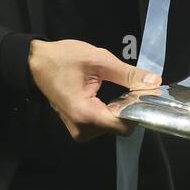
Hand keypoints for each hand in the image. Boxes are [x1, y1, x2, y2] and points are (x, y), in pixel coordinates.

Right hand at [28, 39, 159, 141]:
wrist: (35, 63)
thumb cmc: (63, 58)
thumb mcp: (99, 60)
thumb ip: (128, 74)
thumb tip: (155, 82)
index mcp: (85, 114)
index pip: (124, 125)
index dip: (139, 109)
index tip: (148, 92)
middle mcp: (82, 130)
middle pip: (120, 127)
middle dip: (133, 107)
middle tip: (139, 86)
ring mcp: (79, 131)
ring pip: (113, 126)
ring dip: (124, 109)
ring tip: (126, 89)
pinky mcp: (79, 127)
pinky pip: (103, 123)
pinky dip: (113, 110)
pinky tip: (115, 96)